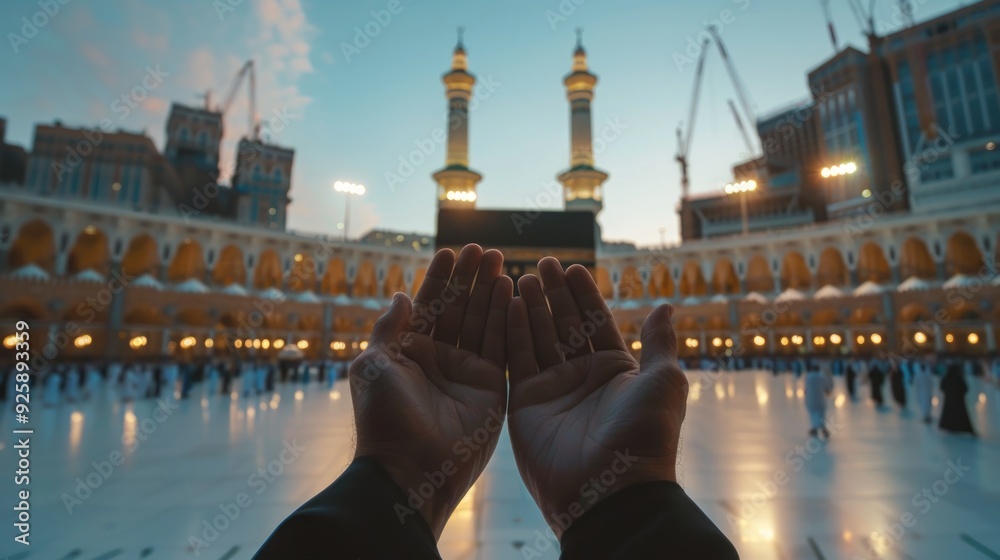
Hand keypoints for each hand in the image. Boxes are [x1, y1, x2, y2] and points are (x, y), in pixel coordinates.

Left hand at [350, 245, 512, 537]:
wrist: (410, 467)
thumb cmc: (383, 417)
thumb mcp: (373, 365)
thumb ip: (390, 329)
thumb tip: (401, 295)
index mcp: (408, 352)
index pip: (428, 305)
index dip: (439, 278)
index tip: (451, 251)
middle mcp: (438, 358)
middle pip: (458, 308)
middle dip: (469, 279)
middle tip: (482, 249)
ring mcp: (465, 372)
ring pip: (481, 322)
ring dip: (489, 292)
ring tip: (500, 261)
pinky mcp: (490, 388)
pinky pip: (500, 347)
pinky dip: (506, 320)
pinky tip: (511, 292)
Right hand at [506, 257, 687, 537]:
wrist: (610, 488)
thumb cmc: (644, 434)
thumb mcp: (663, 381)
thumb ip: (659, 342)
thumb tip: (665, 305)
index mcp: (616, 371)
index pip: (596, 322)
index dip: (584, 295)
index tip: (573, 267)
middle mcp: (583, 377)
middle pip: (565, 325)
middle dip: (554, 295)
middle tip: (543, 263)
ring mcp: (553, 390)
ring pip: (539, 338)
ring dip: (532, 307)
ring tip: (523, 276)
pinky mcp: (527, 403)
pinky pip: (518, 361)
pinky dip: (513, 332)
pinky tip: (508, 304)